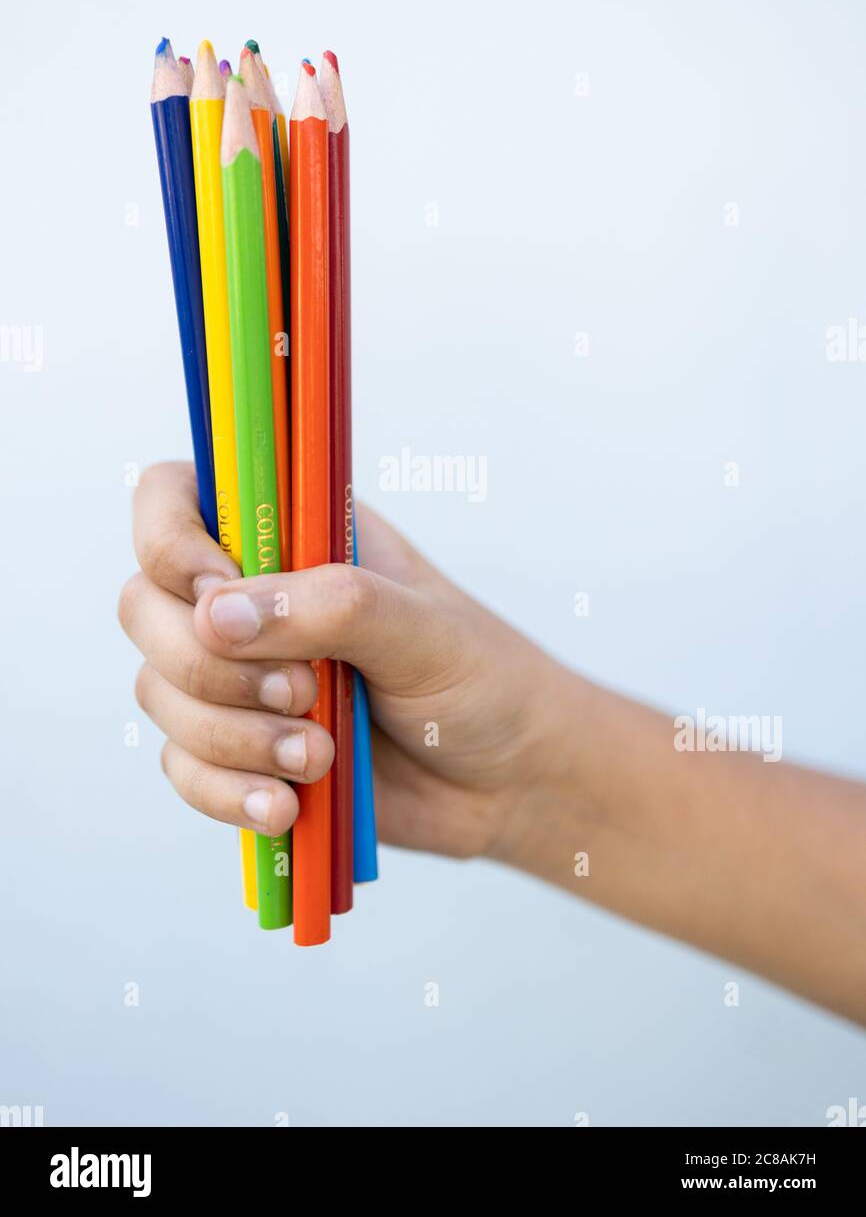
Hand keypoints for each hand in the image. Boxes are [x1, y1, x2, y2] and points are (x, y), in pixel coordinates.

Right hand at [119, 462, 566, 858]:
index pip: (175, 497)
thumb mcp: (420, 627)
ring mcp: (239, 675)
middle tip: (302, 692)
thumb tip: (213, 614)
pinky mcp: (239, 750)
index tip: (216, 594)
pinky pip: (182, 767)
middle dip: (209, 664)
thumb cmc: (481, 678)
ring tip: (317, 758)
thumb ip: (327, 606)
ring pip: (160, 691)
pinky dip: (223, 792)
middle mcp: (251, 595)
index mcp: (293, 531)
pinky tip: (283, 806)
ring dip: (230, 736)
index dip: (170, 542)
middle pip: (145, 603)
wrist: (511, 782)